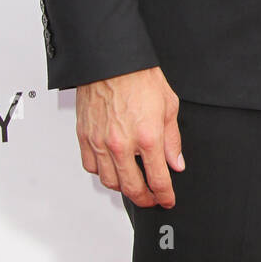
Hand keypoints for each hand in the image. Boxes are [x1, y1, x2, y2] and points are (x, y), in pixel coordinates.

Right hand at [76, 66, 183, 208]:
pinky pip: (91, 166)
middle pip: (132, 188)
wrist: (113, 61)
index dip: (164, 195)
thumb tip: (175, 162)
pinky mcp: (85, 137)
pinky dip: (102, 172)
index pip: (158, 179)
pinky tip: (111, 167)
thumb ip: (172, 139)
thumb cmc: (139, 77)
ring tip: (133, 184)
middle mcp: (122, 144)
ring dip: (123, 187)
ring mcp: (101, 142)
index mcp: (147, 136)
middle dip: (145, 199)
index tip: (167, 199)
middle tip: (152, 199)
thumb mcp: (169, 105)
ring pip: (110, 181)